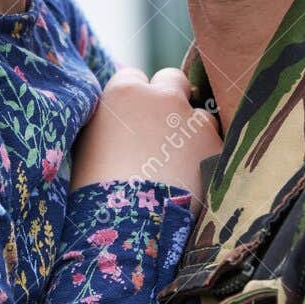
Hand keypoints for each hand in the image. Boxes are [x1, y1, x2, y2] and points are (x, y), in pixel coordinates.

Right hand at [69, 66, 222, 193]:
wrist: (128, 226)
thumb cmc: (96, 190)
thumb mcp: (89, 144)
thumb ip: (108, 120)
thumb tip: (117, 119)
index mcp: (124, 92)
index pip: (133, 77)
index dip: (134, 100)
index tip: (133, 119)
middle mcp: (161, 97)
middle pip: (172, 80)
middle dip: (170, 98)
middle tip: (163, 130)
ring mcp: (193, 120)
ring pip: (199, 114)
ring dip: (192, 132)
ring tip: (179, 165)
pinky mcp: (215, 146)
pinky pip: (214, 146)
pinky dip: (207, 160)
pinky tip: (192, 181)